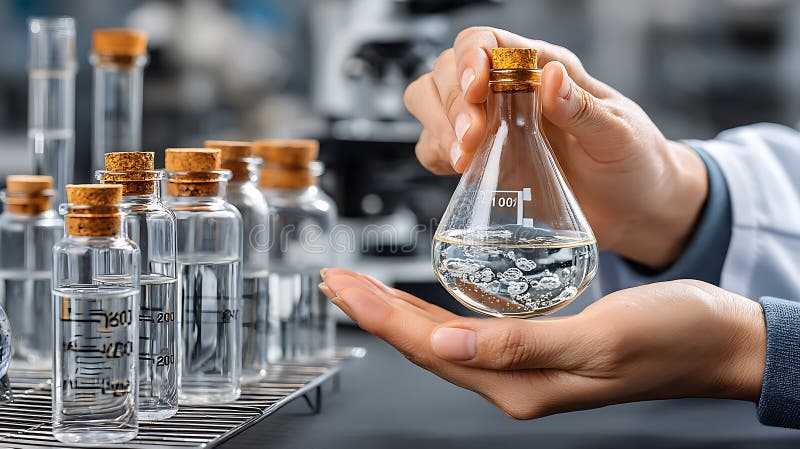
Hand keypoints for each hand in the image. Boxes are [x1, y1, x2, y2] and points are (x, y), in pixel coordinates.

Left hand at [320, 268, 765, 418]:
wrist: (715, 342)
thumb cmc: (671, 337)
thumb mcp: (600, 338)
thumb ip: (523, 345)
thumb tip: (448, 347)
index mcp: (520, 383)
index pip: (430, 348)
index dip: (379, 316)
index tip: (340, 286)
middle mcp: (513, 381)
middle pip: (427, 345)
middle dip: (376, 312)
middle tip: (335, 281)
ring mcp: (525, 368)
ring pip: (445, 340)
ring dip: (400, 313)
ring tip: (363, 289)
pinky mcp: (539, 350)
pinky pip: (474, 335)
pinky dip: (440, 315)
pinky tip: (427, 304)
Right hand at [404, 27, 707, 268]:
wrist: (635, 210)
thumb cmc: (634, 162)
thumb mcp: (619, 134)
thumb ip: (582, 109)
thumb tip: (549, 77)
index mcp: (541, 69)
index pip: (486, 42)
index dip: (470, 59)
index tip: (475, 90)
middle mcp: (509, 93)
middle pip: (447, 72)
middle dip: (450, 103)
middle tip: (472, 139)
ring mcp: (491, 127)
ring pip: (431, 103)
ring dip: (438, 127)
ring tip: (464, 157)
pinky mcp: (481, 162)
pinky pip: (435, 147)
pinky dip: (436, 154)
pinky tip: (460, 170)